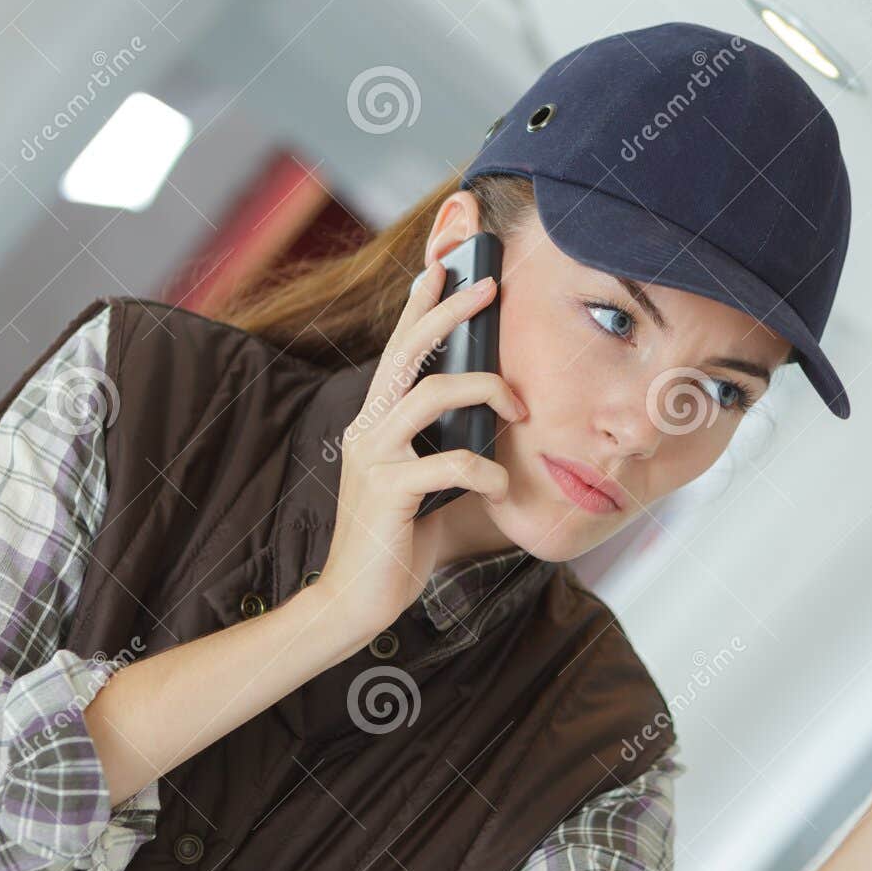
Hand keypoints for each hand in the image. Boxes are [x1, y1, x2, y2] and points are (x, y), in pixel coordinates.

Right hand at [313, 259, 526, 638]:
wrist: (353, 602)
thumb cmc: (394, 547)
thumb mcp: (429, 494)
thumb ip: (453, 462)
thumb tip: (502, 445)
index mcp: (377, 426)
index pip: (398, 352)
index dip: (419, 308)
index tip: (441, 268)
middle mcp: (369, 431)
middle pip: (408, 352)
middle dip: (449, 313)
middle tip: (488, 287)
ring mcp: (375, 458)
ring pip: (429, 394)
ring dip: (483, 390)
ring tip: (518, 409)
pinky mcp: (387, 491)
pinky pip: (448, 462)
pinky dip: (484, 471)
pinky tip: (502, 487)